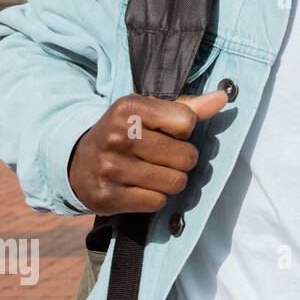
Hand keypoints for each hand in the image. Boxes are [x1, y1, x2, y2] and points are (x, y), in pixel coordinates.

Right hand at [67, 92, 227, 214]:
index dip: (184, 130)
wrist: (76, 163)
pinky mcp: (107, 197)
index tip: (168, 131)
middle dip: (182, 160)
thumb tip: (222, 97)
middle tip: (164, 158)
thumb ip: (187, 106)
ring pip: (175, 182)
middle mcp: (117, 135)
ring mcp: (110, 168)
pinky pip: (157, 202)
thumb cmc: (125, 133)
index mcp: (129, 108)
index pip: (187, 121)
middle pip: (186, 156)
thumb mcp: (148, 112)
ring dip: (172, 181)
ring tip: (155, 173)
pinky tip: (140, 188)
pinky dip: (155, 198)